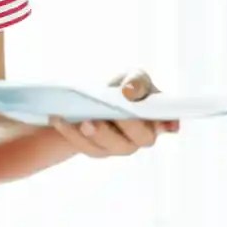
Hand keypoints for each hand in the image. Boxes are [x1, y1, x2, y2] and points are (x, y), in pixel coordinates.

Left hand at [49, 69, 178, 157]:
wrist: (99, 96)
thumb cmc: (124, 87)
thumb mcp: (133, 77)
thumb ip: (137, 81)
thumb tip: (130, 91)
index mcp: (156, 120)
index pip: (167, 124)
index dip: (167, 124)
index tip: (163, 122)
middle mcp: (140, 139)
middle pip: (132, 141)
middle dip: (116, 130)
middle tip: (99, 120)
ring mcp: (117, 147)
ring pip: (105, 147)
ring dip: (93, 135)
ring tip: (82, 122)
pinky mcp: (96, 149)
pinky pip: (82, 145)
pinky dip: (70, 132)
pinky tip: (59, 118)